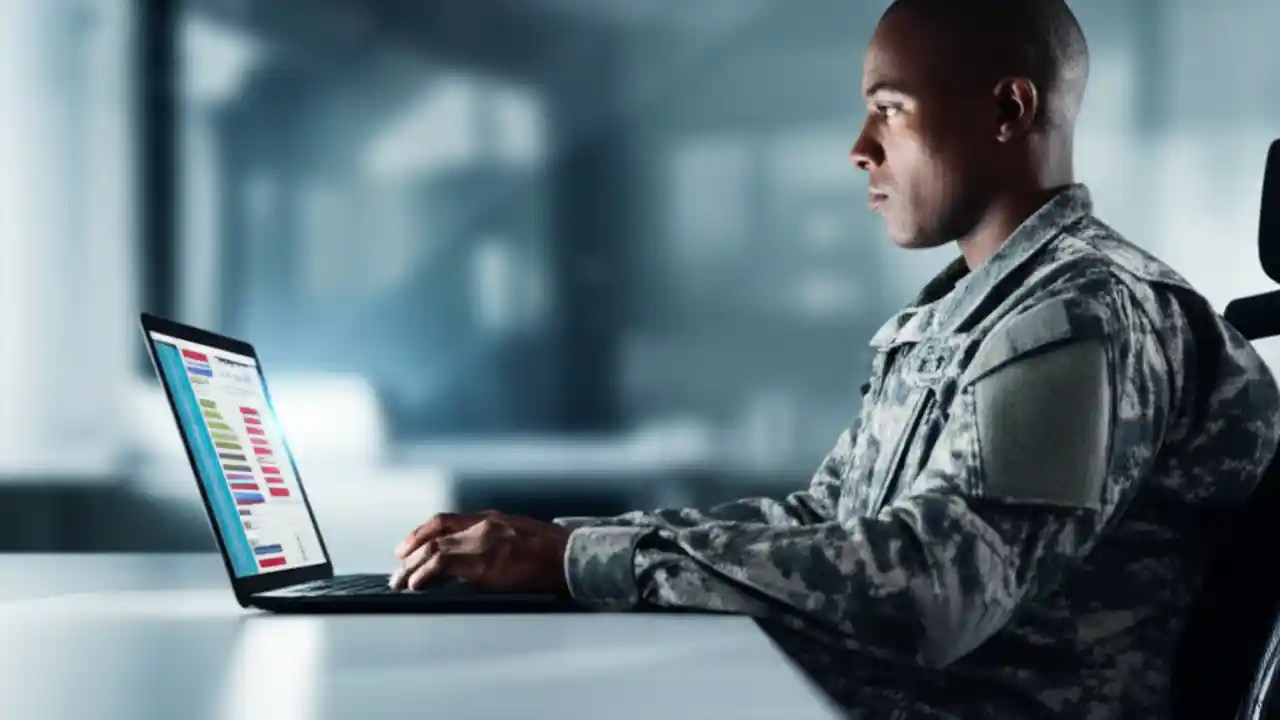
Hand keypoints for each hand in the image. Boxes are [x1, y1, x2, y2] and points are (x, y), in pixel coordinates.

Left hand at [389, 510, 570, 593]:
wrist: (574, 557)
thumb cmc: (554, 552)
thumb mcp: (521, 535)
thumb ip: (497, 538)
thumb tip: (479, 555)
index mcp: (492, 518)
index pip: (445, 521)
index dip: (421, 532)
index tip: (407, 546)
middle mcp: (483, 526)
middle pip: (434, 534)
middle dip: (410, 551)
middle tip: (398, 569)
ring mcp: (482, 543)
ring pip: (433, 550)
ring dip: (412, 567)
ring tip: (401, 582)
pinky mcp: (484, 564)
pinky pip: (443, 566)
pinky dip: (425, 575)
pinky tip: (417, 585)